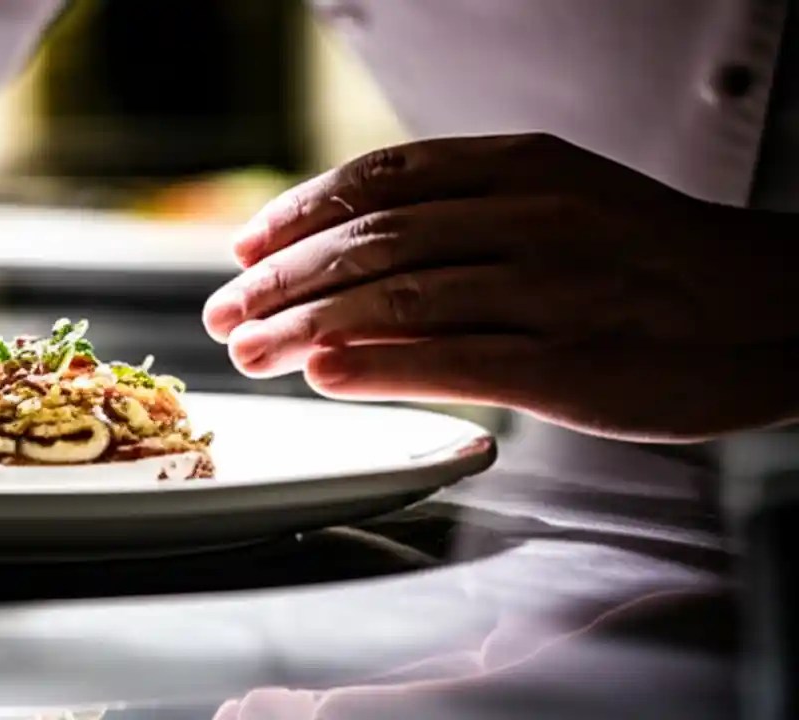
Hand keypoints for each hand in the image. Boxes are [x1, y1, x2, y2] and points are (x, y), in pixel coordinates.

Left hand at [204, 133, 798, 440]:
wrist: (774, 310)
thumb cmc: (654, 260)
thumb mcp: (561, 201)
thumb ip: (465, 217)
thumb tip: (359, 247)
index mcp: (520, 169)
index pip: (379, 180)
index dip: (299, 213)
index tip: (247, 246)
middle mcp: (527, 217)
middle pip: (371, 241)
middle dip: (281, 279)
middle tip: (225, 309)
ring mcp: (548, 288)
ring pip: (397, 300)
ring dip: (305, 327)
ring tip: (249, 350)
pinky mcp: (571, 362)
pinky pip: (456, 360)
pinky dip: (379, 365)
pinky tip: (322, 375)